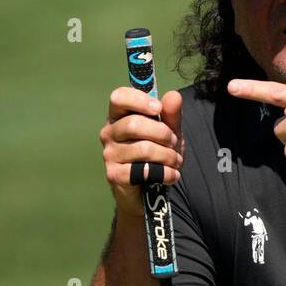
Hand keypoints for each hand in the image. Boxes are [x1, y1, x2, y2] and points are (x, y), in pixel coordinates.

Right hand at [101, 88, 184, 217]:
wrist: (149, 189)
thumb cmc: (156, 153)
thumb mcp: (168, 131)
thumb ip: (171, 114)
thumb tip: (174, 95)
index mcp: (118, 116)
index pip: (118, 97)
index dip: (139, 100)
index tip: (158, 108)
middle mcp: (109, 133)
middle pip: (134, 124)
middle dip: (162, 133)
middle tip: (174, 142)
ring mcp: (109, 154)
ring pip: (142, 148)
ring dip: (167, 156)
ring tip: (176, 161)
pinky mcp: (114, 175)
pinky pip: (143, 171)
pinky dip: (164, 173)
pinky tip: (171, 175)